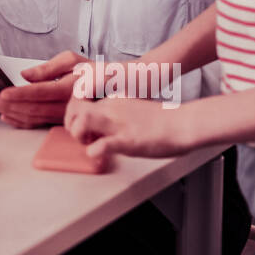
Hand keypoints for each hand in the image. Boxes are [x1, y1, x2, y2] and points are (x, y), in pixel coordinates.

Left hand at [0, 51, 88, 126]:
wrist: (111, 89)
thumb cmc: (89, 71)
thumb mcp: (72, 60)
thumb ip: (48, 67)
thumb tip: (26, 75)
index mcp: (69, 87)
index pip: (40, 92)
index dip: (20, 93)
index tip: (4, 93)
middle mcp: (66, 105)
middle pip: (33, 108)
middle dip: (8, 104)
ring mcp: (63, 116)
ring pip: (33, 118)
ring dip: (11, 113)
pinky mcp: (59, 121)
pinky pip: (37, 124)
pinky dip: (20, 122)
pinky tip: (7, 117)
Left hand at [63, 97, 191, 160]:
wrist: (185, 123)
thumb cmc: (165, 120)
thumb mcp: (134, 109)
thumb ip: (118, 113)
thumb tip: (108, 125)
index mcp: (114, 100)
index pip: (82, 99)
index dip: (75, 113)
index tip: (81, 125)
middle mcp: (112, 108)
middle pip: (75, 106)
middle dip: (70, 122)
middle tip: (80, 136)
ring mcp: (118, 123)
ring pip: (82, 120)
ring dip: (78, 134)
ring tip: (87, 144)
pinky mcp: (127, 140)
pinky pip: (102, 145)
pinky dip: (93, 151)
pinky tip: (97, 155)